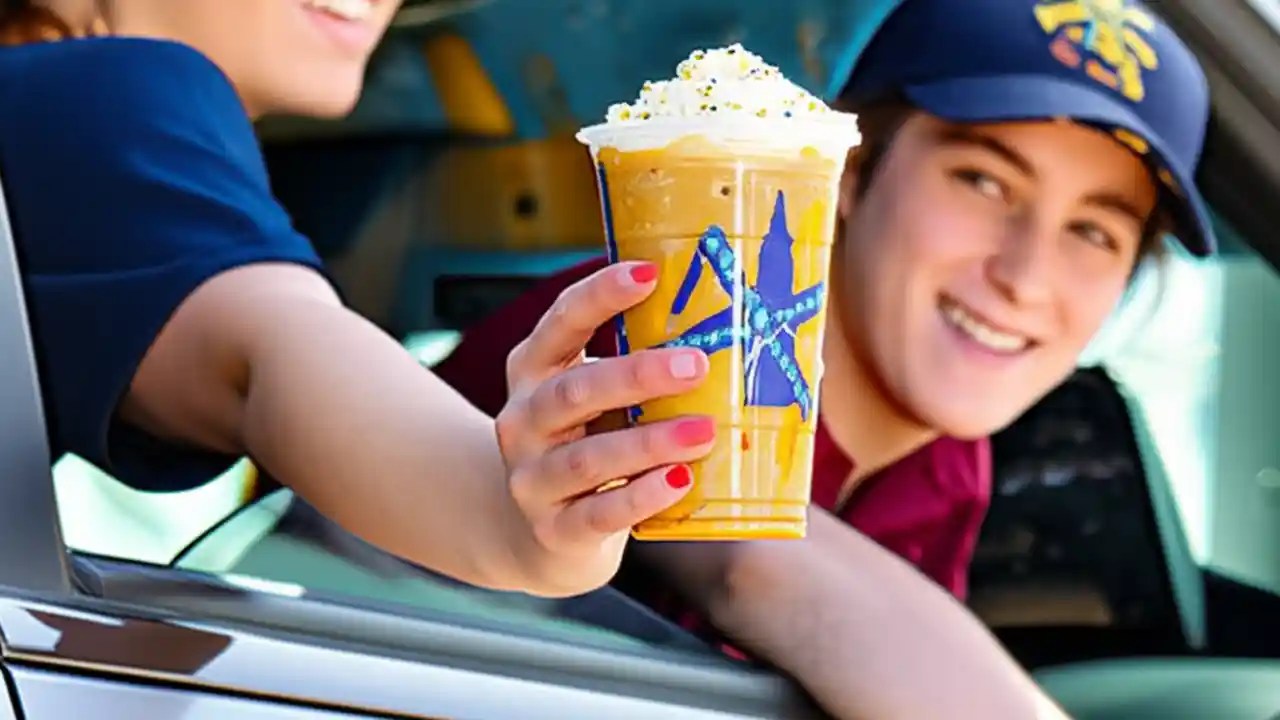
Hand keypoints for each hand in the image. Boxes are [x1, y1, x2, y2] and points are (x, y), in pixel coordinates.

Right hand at [496, 261, 714, 595]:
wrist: (543, 533)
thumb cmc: (592, 444)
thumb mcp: (600, 402)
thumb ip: (646, 373)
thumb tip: (757, 334)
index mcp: (534, 371)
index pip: (560, 322)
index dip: (600, 295)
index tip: (650, 272)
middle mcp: (524, 420)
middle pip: (573, 390)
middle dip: (636, 375)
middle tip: (696, 364)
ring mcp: (531, 478)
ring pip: (587, 457)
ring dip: (649, 442)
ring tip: (705, 432)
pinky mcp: (553, 530)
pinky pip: (598, 513)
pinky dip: (640, 496)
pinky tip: (679, 481)